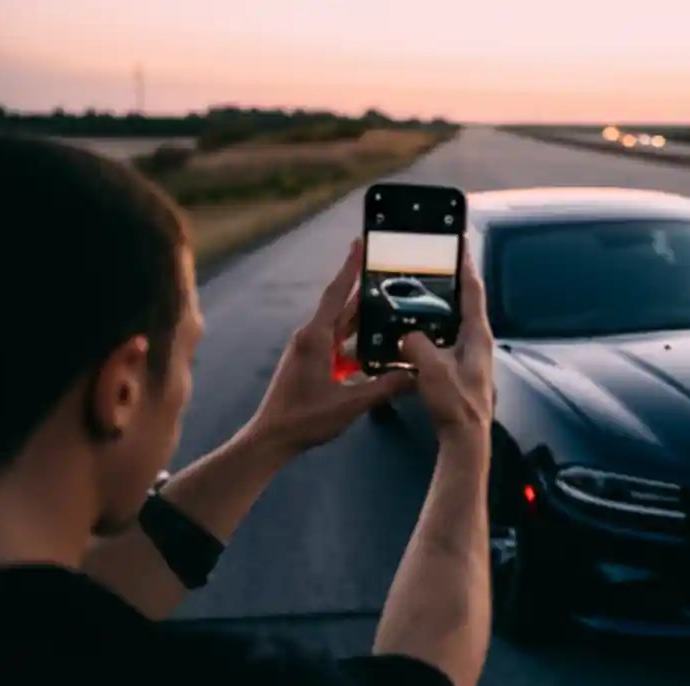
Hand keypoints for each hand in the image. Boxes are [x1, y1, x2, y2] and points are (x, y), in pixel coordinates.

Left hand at [247, 239, 414, 453]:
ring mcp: (310, 350)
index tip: (360, 243)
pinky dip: (358, 338)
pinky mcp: (312, 363)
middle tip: (390, 272)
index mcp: (316, 337)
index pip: (336, 294)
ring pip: (342, 326)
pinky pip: (339, 342)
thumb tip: (417, 374)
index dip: (349, 268)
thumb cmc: (305, 418)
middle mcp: (312, 337)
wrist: (272, 438)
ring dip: (364, 316)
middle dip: (364, 289)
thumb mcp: (350, 404)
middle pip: (342, 307)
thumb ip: (384, 387)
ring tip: (392, 304)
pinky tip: (378, 343)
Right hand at [399, 250, 493, 444]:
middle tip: (430, 264)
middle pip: (462, 302)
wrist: (465, 438)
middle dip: (448, 283)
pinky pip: (440, 342)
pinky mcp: (458, 369)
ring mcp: (469, 356)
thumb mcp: (431, 367)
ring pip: (449, 323)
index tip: (460, 241)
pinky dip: (427, 333)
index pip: (473, 289)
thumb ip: (416, 343)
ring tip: (414, 295)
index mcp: (477, 334)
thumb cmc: (456, 402)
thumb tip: (406, 335)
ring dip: (435, 310)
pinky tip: (408, 333)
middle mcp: (477, 341)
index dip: (465, 264)